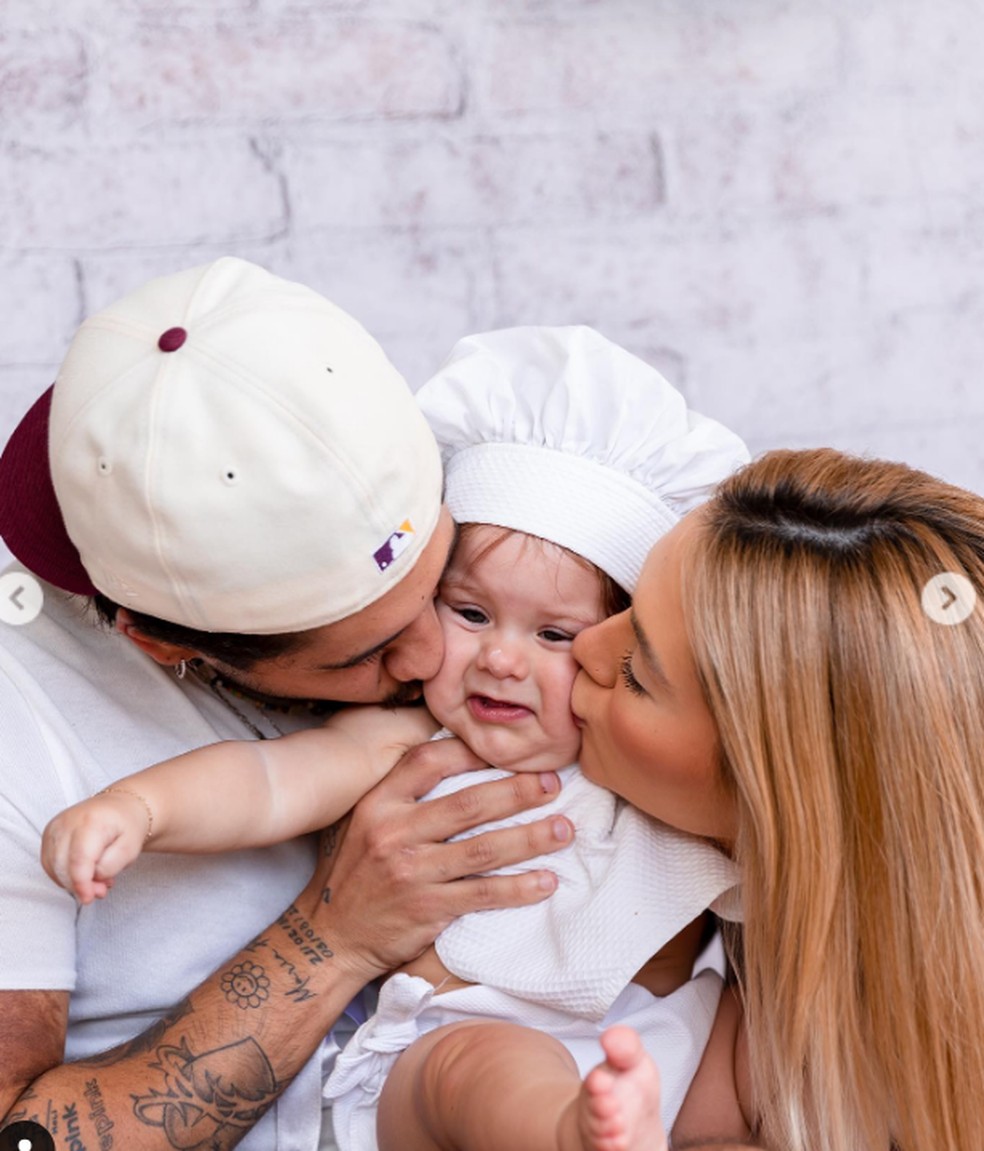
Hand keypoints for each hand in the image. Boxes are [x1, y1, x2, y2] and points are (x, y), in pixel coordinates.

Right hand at [41, 793, 148, 903]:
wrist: (119, 807)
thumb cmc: (127, 826)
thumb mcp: (131, 848)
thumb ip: (110, 867)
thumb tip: (90, 882)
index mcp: (92, 821)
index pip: (79, 860)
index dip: (82, 884)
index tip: (89, 898)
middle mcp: (68, 821)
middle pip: (63, 867)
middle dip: (81, 885)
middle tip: (103, 887)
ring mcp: (55, 826)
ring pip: (54, 868)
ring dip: (73, 880)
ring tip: (98, 876)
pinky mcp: (48, 833)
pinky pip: (50, 864)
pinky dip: (65, 874)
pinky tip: (84, 871)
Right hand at [294, 737, 572, 981]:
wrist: (330, 936)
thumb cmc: (355, 873)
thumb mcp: (364, 821)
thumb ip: (403, 794)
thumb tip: (455, 760)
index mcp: (379, 803)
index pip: (428, 762)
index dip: (470, 752)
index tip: (506, 750)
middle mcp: (394, 833)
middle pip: (468, 804)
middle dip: (517, 791)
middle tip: (552, 784)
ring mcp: (412, 872)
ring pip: (483, 849)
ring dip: (530, 838)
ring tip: (563, 829)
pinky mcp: (427, 909)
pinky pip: (483, 894)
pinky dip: (518, 888)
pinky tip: (546, 882)